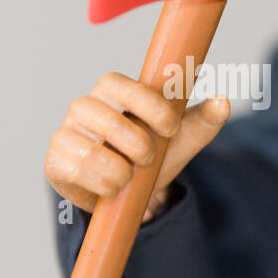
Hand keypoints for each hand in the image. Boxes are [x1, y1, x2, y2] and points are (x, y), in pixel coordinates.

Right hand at [45, 71, 230, 217]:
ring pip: (91, 150)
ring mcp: (65, 133)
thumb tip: (223, 102)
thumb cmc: (151, 153)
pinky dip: (103, 184)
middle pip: (106, 118)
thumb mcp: (180, 139)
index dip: (151, 107)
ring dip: (121, 170)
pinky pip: (77, 172)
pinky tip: (112, 186)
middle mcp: (84, 106)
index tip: (171, 128)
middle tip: (149, 158)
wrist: (125, 190)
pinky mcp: (54, 161)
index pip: (125, 87)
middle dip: (138, 144)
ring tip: (130, 175)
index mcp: (113, 89)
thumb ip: (202, 121)